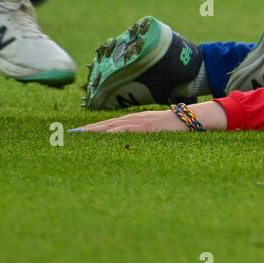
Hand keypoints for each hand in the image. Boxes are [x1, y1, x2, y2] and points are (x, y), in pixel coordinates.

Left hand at [75, 103, 227, 132]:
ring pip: (113, 126)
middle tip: (70, 134)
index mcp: (137, 120)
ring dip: (96, 130)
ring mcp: (141, 121)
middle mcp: (136, 118)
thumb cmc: (177, 128)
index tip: (77, 133)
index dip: (94, 129)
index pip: (111, 125)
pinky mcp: (148, 126)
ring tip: (80, 134)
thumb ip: (144, 134)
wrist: (194, 119)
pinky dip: (113, 132)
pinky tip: (103, 134)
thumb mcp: (157, 132)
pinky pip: (127, 129)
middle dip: (89, 129)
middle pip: (107, 124)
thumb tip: (131, 144)